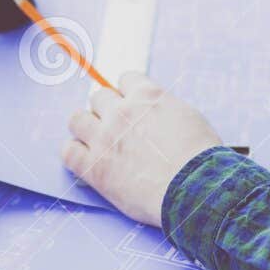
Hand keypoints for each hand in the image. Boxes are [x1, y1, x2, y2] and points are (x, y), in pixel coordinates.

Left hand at [63, 72, 221, 226]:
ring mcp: (105, 139)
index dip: (128, 93)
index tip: (132, 104)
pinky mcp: (94, 167)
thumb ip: (164, 108)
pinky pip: (69, 152)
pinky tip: (87, 160)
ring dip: (86, 127)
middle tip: (118, 128)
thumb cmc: (200, 158)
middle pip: (99, 97)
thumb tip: (155, 110)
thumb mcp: (189, 117)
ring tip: (97, 141)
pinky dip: (75, 154)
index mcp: (147, 96)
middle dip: (108, 110)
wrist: (195, 190)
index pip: (125, 79)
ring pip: (76, 119)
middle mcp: (122, 112)